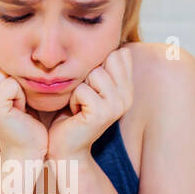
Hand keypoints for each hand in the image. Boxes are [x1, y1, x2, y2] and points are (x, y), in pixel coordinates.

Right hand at [0, 51, 48, 160]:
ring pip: (5, 72)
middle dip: (11, 78)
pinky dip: (22, 96)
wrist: (25, 150)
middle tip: (12, 102)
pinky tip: (18, 112)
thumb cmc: (21, 118)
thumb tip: (0, 39)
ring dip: (18, 88)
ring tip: (15, 107)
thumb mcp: (3, 89)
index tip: (7, 94)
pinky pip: (12, 83)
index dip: (4, 70)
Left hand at [46, 46, 133, 162]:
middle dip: (88, 75)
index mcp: (127, 89)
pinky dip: (73, 99)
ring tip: (80, 104)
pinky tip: (75, 112)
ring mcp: (116, 106)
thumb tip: (118, 46)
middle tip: (84, 96)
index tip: (92, 85)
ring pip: (95, 73)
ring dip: (79, 87)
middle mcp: (126, 97)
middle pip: (107, 60)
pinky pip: (82, 90)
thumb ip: (104, 68)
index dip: (98, 63)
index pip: (119, 55)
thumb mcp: (91, 86)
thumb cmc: (73, 114)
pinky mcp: (102, 113)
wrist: (66, 147)